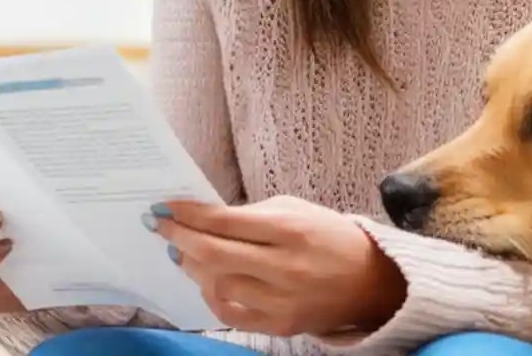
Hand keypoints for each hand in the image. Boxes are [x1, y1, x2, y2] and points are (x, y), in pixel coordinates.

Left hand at [149, 195, 406, 336]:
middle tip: (160, 226)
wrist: (371, 283)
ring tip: (184, 251)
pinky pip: (229, 312)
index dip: (188, 213)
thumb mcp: (297, 210)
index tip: (164, 206)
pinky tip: (209, 280)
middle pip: (213, 254)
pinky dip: (211, 294)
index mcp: (290, 229)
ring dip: (192, 265)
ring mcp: (280, 300)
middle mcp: (284, 267)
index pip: (224, 221)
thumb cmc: (330, 237)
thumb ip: (253, 215)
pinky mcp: (278, 325)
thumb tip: (205, 219)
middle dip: (179, 237)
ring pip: (216, 284)